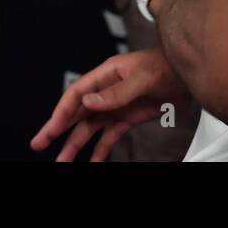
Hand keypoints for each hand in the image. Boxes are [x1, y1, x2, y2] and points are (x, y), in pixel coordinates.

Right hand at [30, 48, 190, 160]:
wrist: (188, 75)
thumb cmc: (166, 66)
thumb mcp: (142, 78)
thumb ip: (116, 92)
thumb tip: (91, 102)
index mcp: (106, 74)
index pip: (76, 94)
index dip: (61, 111)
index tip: (51, 127)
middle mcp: (106, 90)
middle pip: (76, 112)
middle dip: (57, 128)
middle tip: (39, 142)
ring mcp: (116, 105)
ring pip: (89, 128)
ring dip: (75, 144)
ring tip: (62, 161)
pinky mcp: (127, 117)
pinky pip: (108, 136)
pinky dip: (99, 150)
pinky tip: (92, 162)